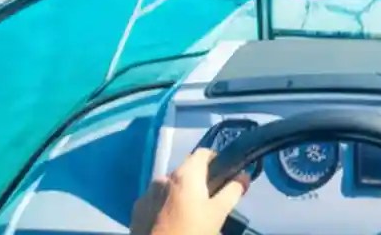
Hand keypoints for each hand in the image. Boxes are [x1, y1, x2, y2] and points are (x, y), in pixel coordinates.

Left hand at [130, 148, 249, 234]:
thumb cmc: (192, 232)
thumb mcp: (218, 214)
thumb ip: (232, 192)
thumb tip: (243, 176)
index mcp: (185, 174)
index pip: (203, 153)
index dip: (216, 160)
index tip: (225, 176)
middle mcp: (164, 177)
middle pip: (186, 170)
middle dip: (199, 180)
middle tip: (210, 200)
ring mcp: (147, 193)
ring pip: (170, 186)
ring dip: (181, 193)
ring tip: (189, 213)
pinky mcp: (137, 208)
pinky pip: (156, 199)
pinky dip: (165, 204)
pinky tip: (171, 221)